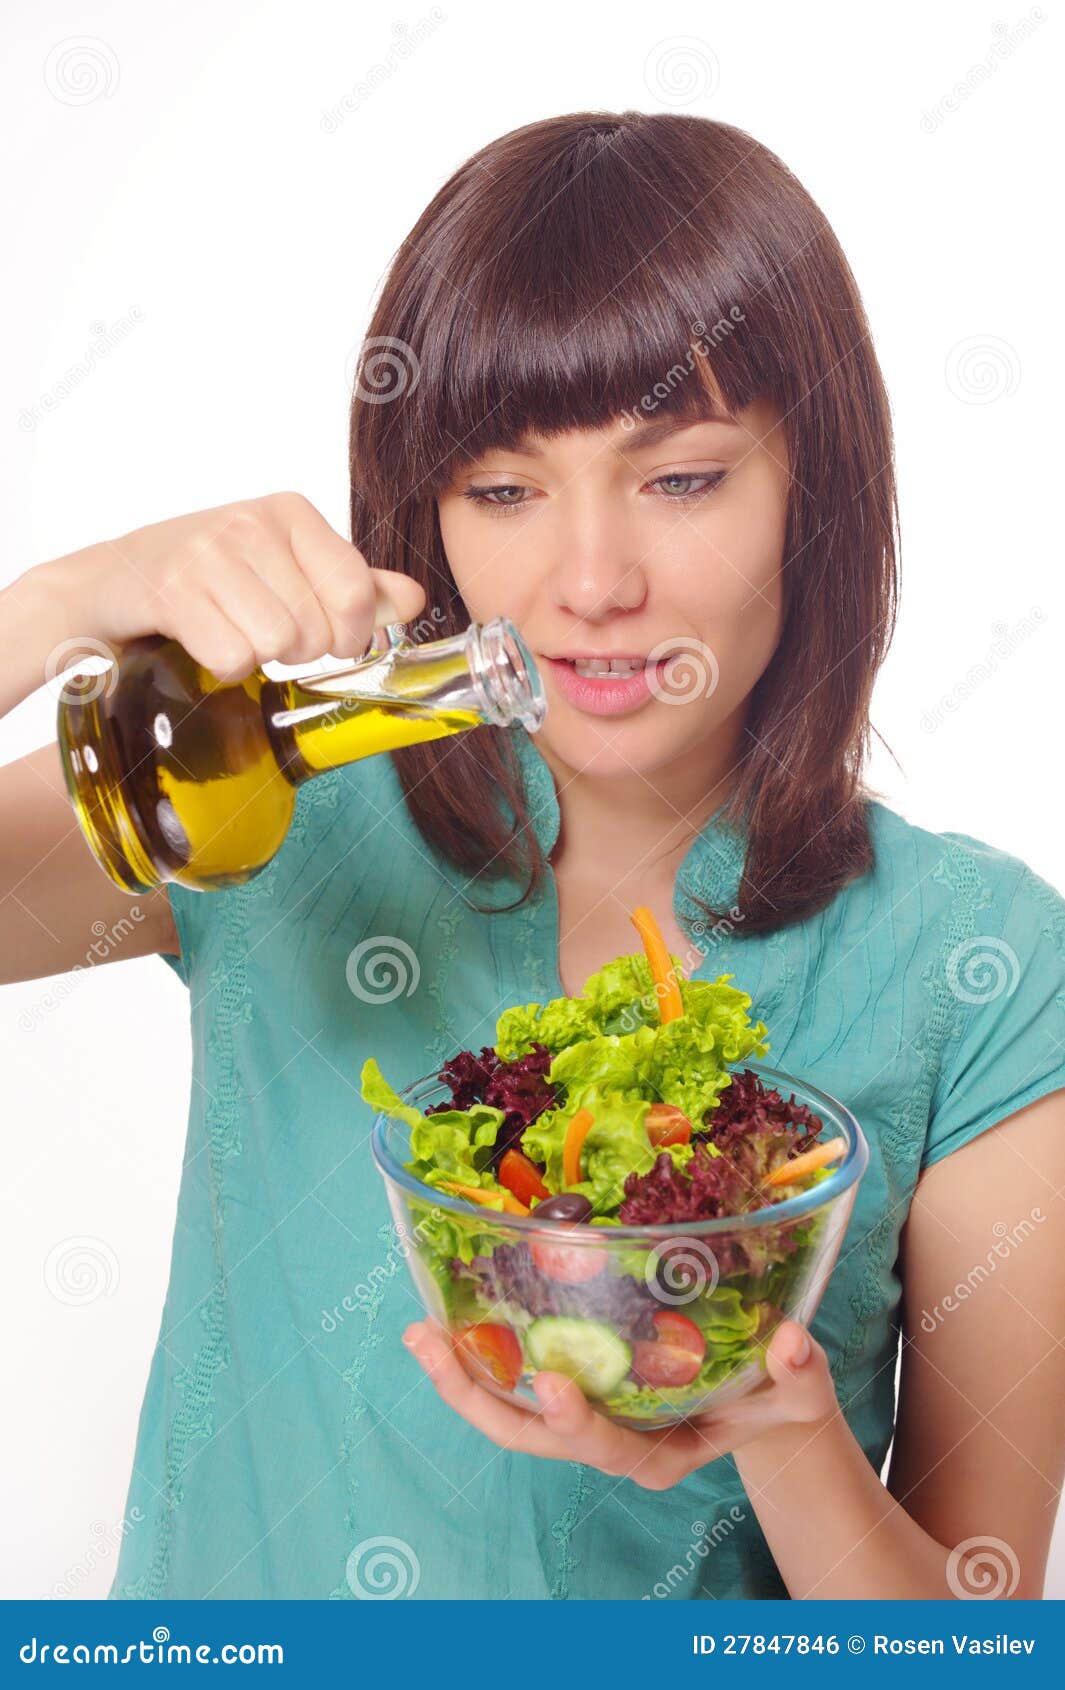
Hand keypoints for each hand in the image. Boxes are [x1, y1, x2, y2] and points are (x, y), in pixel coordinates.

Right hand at [33, 491, 427, 681]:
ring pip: (276, 645)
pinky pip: (233, 658)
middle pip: (314, 629)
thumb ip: (354, 586)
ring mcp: (208, 552)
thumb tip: (414, 600)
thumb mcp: (287, 569)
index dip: (351, 635)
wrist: (117, 578)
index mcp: (292, 512)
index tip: (332, 642)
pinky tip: (206, 643)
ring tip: (234, 632)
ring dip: (258, 658)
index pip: (354, 589)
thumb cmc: (213, 575)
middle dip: (296, 650)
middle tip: (263, 633)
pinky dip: (223, 667)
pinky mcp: (171, 589)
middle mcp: (252, 521)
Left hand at [404, 1317, 838, 1489]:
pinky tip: (444, 1324)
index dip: (580, 1425)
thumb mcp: (799, 1390)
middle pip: (537, 1439)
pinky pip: (518, 1385)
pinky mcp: (575, 1389)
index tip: (554, 1387)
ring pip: (512, 1417)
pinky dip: (479, 1359)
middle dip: (482, 1400)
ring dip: (461, 1379)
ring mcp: (589, 1420)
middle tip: (438, 1351)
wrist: (765, 1397)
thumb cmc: (779, 1393)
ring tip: (418, 1336)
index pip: (615, 1450)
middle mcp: (615, 1445)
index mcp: (663, 1454)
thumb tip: (791, 1341)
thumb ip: (799, 1372)